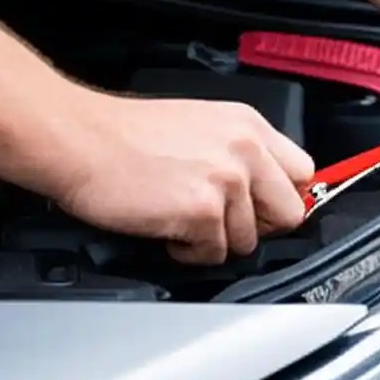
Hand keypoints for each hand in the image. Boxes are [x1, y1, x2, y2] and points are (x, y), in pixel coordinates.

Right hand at [53, 94, 313, 265]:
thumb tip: (262, 188)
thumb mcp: (200, 125)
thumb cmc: (123, 135)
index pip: (302, 172)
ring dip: (214, 240)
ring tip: (178, 217)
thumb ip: (238, 153)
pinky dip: (188, 251)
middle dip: (257, 226)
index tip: (261, 207)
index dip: (280, 196)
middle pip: (290, 213)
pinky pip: (215, 254)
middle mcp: (246, 150)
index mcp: (248, 125)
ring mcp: (227, 181)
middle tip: (219, 221)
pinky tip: (165, 226)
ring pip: (249, 241)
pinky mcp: (203, 211)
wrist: (76, 139)